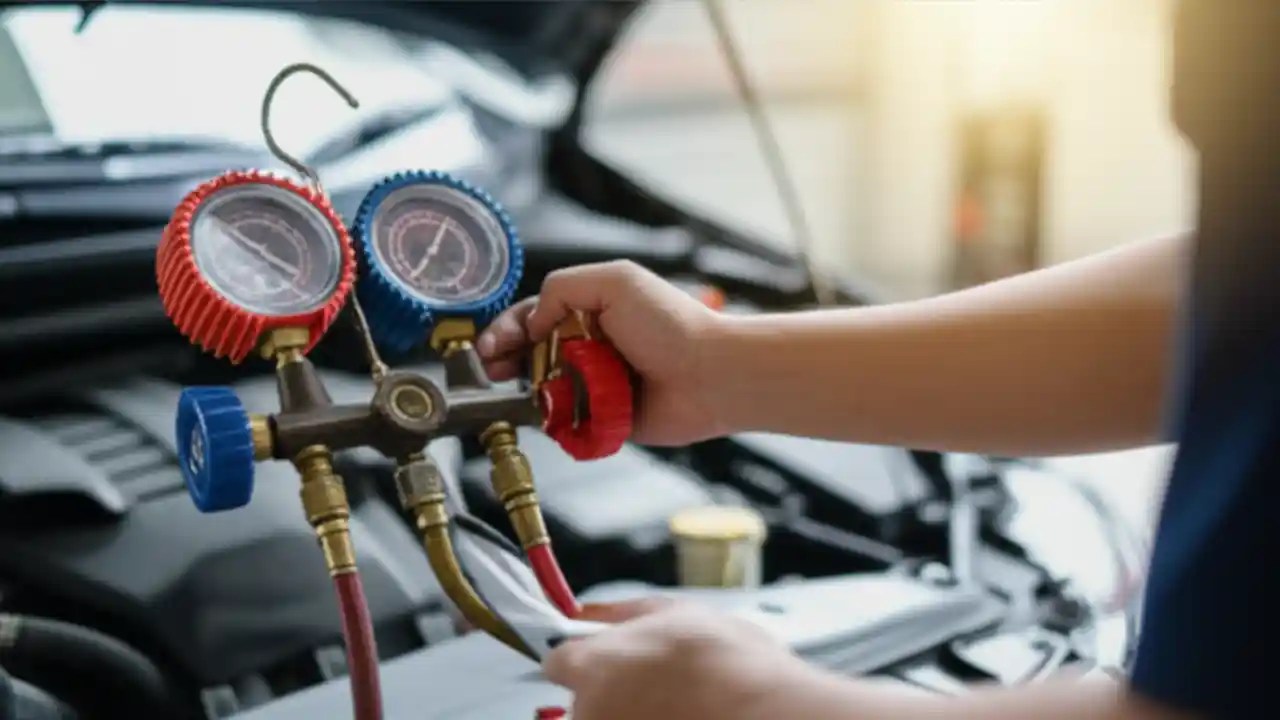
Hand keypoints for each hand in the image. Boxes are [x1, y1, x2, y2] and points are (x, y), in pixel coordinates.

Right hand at [477, 261, 726, 444]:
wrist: (710, 375)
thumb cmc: (672, 325)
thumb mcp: (614, 282)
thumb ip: (562, 289)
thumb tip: (531, 321)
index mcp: (590, 311)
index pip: (533, 317)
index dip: (508, 329)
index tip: (490, 344)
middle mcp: (588, 347)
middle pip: (530, 355)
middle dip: (505, 360)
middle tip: (491, 369)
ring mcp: (593, 385)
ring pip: (542, 390)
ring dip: (527, 390)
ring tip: (516, 388)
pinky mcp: (602, 420)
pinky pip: (564, 423)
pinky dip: (552, 419)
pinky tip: (544, 413)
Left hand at [543, 599, 818, 719]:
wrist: (768, 715)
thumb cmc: (728, 661)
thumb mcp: (677, 612)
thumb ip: (624, 612)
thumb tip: (588, 609)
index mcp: (592, 665)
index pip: (558, 662)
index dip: (584, 660)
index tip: (608, 662)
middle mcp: (590, 711)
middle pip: (583, 703)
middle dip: (612, 697)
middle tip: (659, 690)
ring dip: (631, 716)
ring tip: (677, 710)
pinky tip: (682, 719)